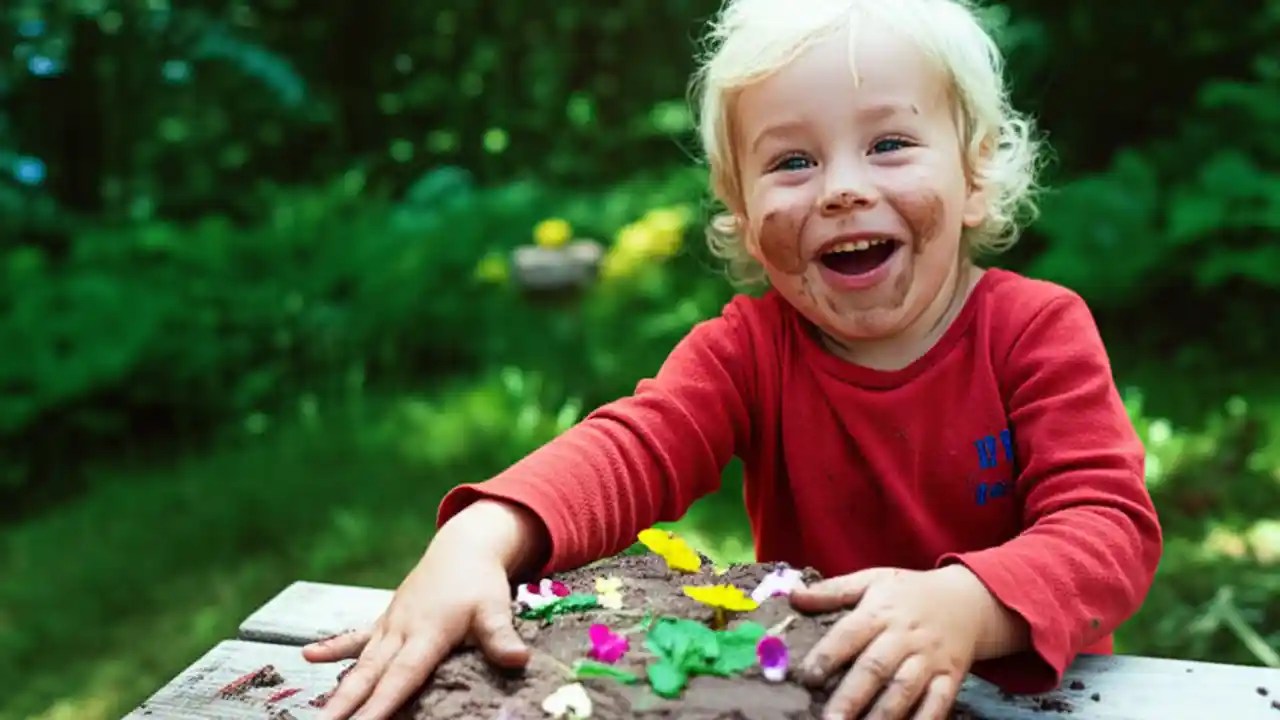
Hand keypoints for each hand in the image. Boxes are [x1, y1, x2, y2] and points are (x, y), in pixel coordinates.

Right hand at [302, 500, 548, 719]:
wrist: (464, 547)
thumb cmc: (480, 582)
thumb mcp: (495, 607)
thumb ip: (500, 636)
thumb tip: (518, 660)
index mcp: (428, 632)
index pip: (402, 675)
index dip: (383, 703)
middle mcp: (401, 630)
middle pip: (371, 674)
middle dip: (348, 703)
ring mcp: (390, 625)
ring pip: (360, 662)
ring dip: (340, 689)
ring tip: (322, 715)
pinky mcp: (386, 621)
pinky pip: (356, 636)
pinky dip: (333, 647)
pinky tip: (308, 655)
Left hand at [789, 565, 1027, 719]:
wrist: (968, 600)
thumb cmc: (909, 592)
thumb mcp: (872, 580)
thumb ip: (833, 591)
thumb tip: (793, 596)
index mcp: (881, 611)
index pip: (850, 634)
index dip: (828, 655)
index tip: (807, 676)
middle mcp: (904, 637)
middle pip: (875, 668)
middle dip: (851, 696)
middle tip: (829, 719)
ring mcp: (929, 660)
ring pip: (904, 690)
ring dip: (882, 715)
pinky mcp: (950, 678)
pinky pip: (939, 703)